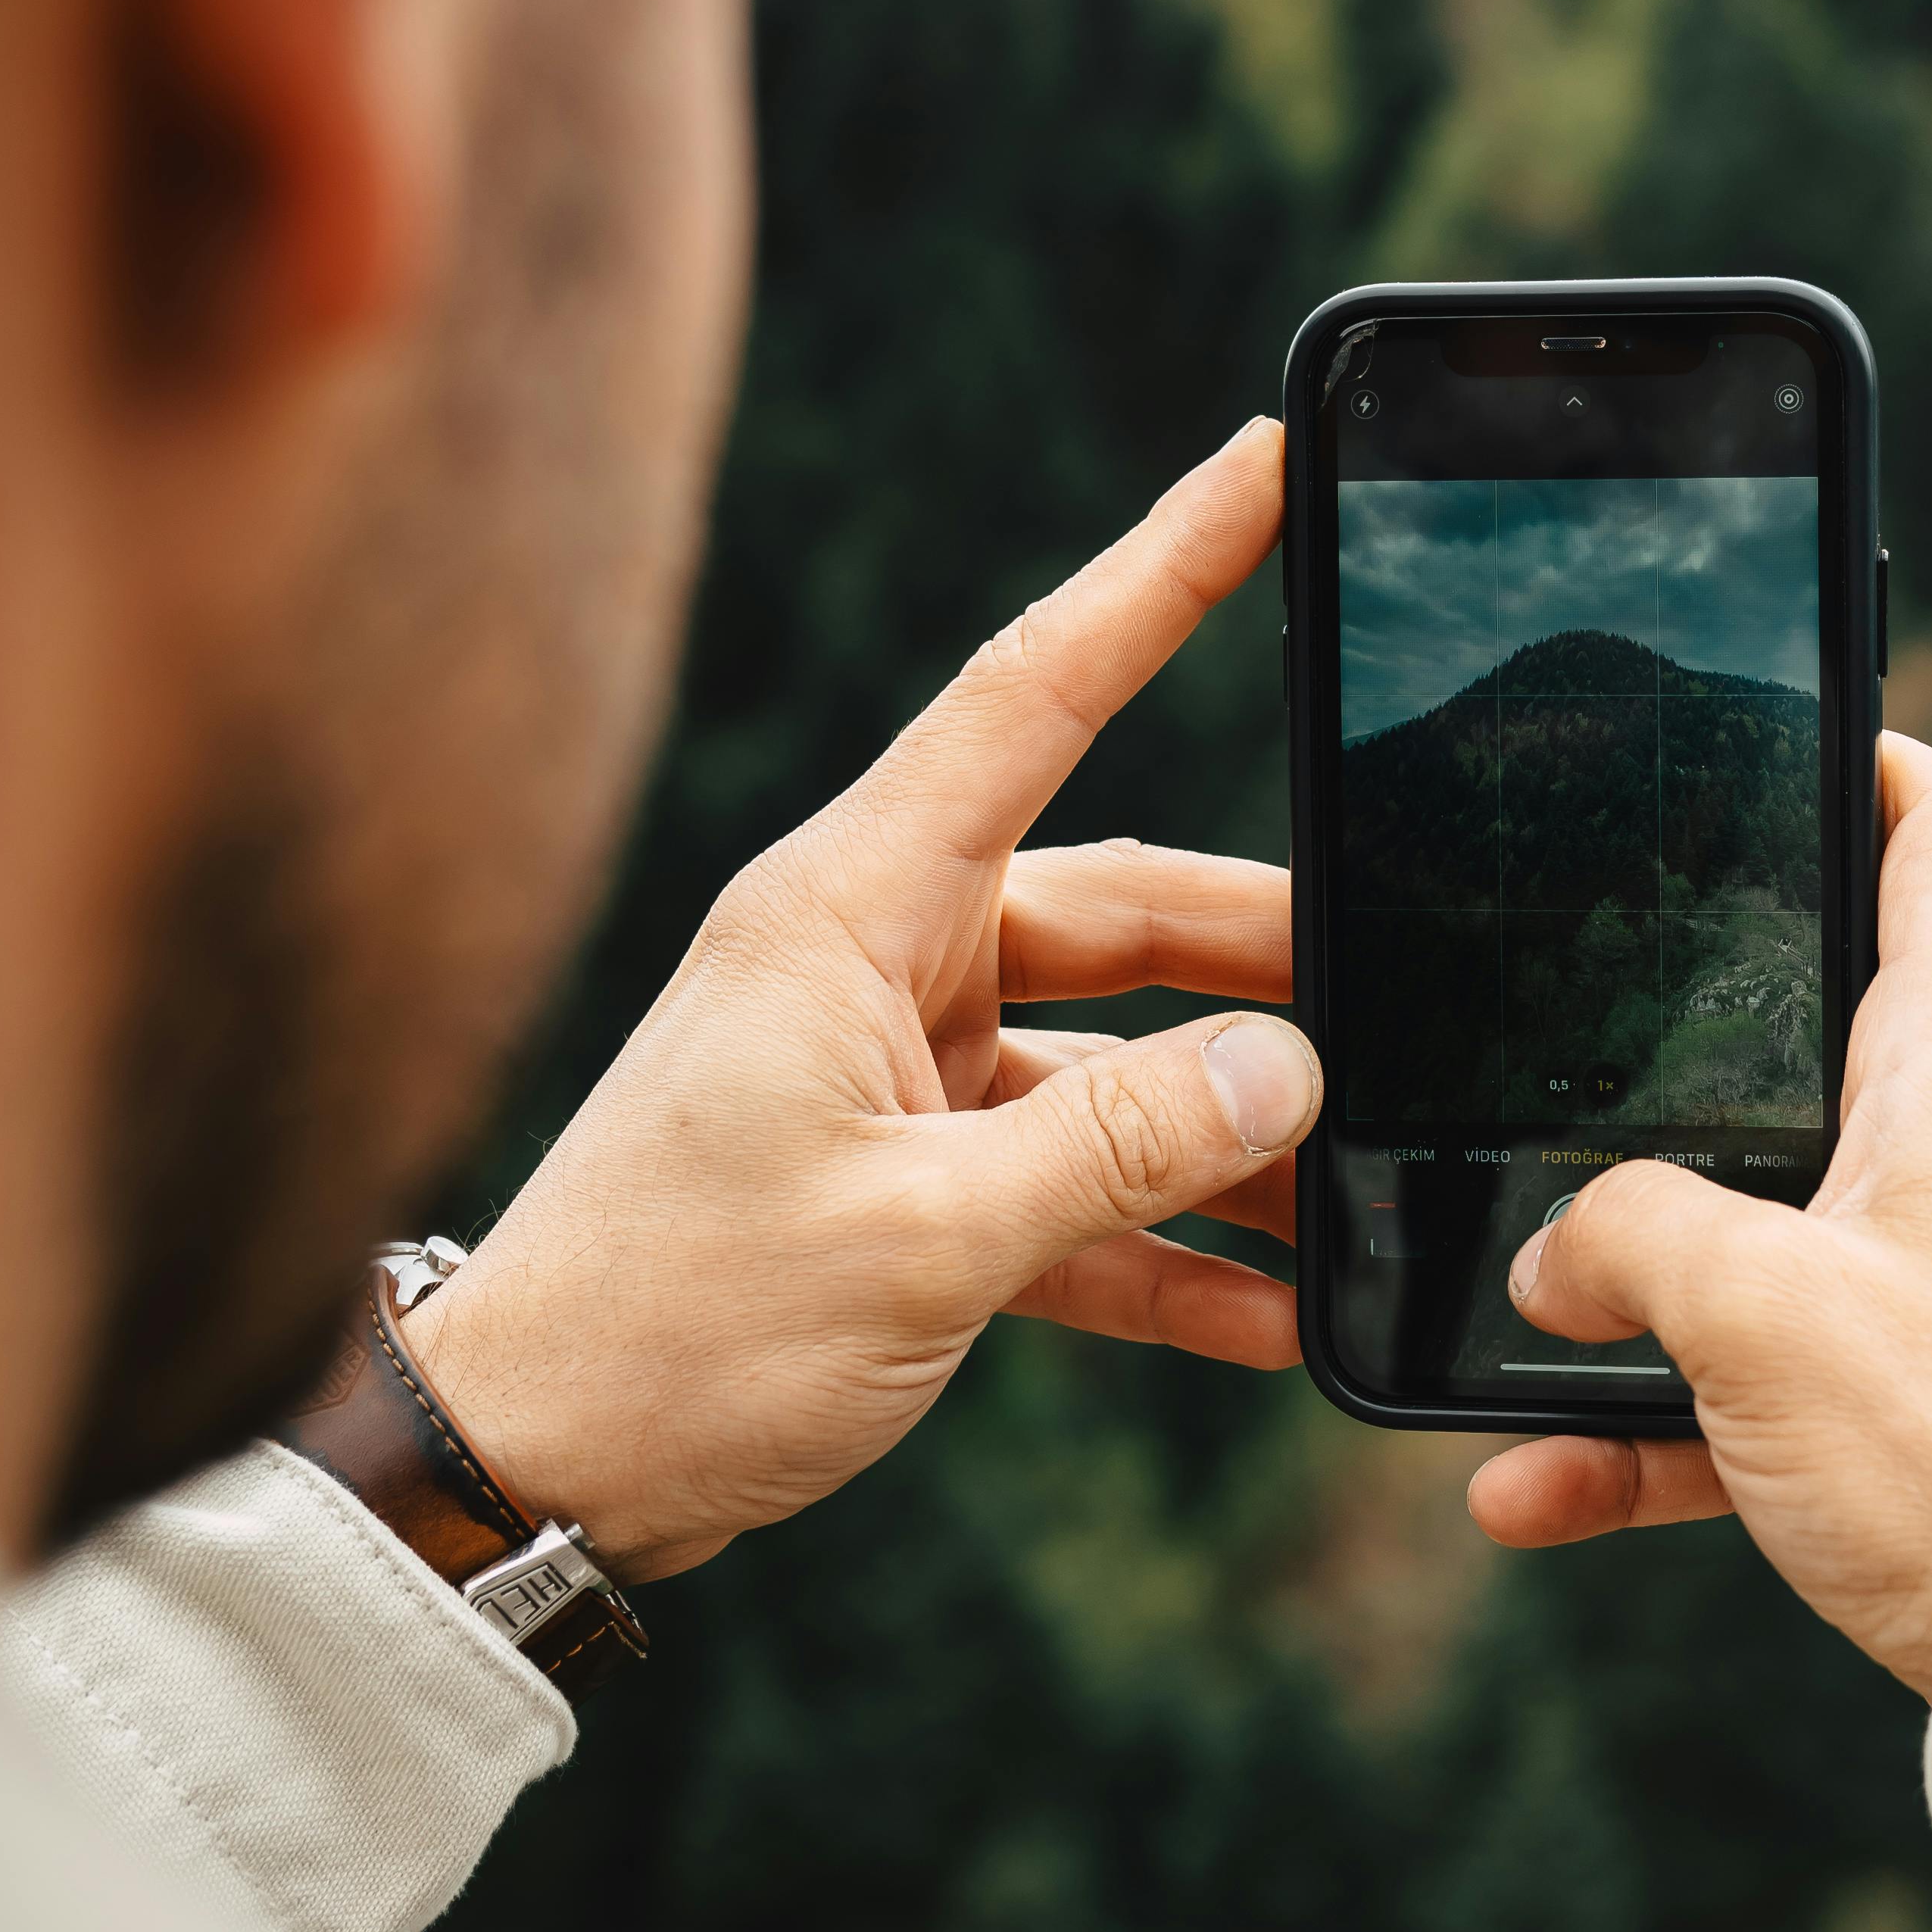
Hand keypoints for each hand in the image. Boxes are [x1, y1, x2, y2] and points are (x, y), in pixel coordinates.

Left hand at [405, 423, 1315, 1577]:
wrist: (522, 1466)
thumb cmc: (672, 1327)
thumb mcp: (920, 1240)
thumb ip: (1119, 1152)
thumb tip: (1289, 1076)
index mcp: (851, 908)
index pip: (1037, 689)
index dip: (1160, 571)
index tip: (1261, 465)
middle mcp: (875, 959)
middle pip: (1119, 905)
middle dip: (1267, 962)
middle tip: (1409, 1008)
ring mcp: (889, 1069)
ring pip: (1112, 1058)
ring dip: (1228, 1136)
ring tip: (1358, 1194)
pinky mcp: (899, 1179)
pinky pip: (1068, 1186)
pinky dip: (1161, 1245)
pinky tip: (1270, 1313)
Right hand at [1467, 739, 1931, 1697]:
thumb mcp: (1762, 1307)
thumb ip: (1630, 1235)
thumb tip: (1560, 1249)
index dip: (1864, 752)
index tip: (1765, 721)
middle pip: (1821, 1028)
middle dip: (1674, 1033)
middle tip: (1548, 1007)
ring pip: (1757, 1232)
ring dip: (1626, 1276)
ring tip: (1500, 1309)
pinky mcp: (1921, 1418)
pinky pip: (1751, 1395)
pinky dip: (1647, 1435)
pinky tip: (1526, 1493)